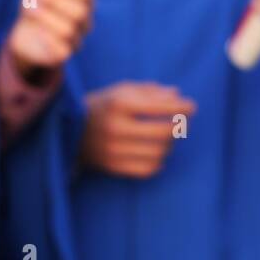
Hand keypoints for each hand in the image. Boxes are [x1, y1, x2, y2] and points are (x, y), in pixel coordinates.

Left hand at [7, 0, 94, 74]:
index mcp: (86, 3)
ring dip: (44, 18)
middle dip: (53, 2)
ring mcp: (76, 40)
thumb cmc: (36, 6)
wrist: (26, 36)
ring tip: (28, 10)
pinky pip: (62, 51)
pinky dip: (46, 38)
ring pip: (68, 31)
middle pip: (80, 12)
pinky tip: (36, 30)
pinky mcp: (62, 56)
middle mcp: (86, 22)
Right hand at [80, 81, 196, 178]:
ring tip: (169, 136)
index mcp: (119, 103)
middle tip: (184, 123)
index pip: (162, 107)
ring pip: (158, 152)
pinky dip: (159, 161)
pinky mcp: (112, 167)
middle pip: (164, 132)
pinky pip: (147, 169)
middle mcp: (116, 127)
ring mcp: (113, 149)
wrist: (68, 131)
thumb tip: (177, 96)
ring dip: (170, 144)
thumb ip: (151, 91)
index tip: (192, 107)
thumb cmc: (103, 105)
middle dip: (180, 126)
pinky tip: (158, 152)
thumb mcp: (122, 90)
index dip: (183, 107)